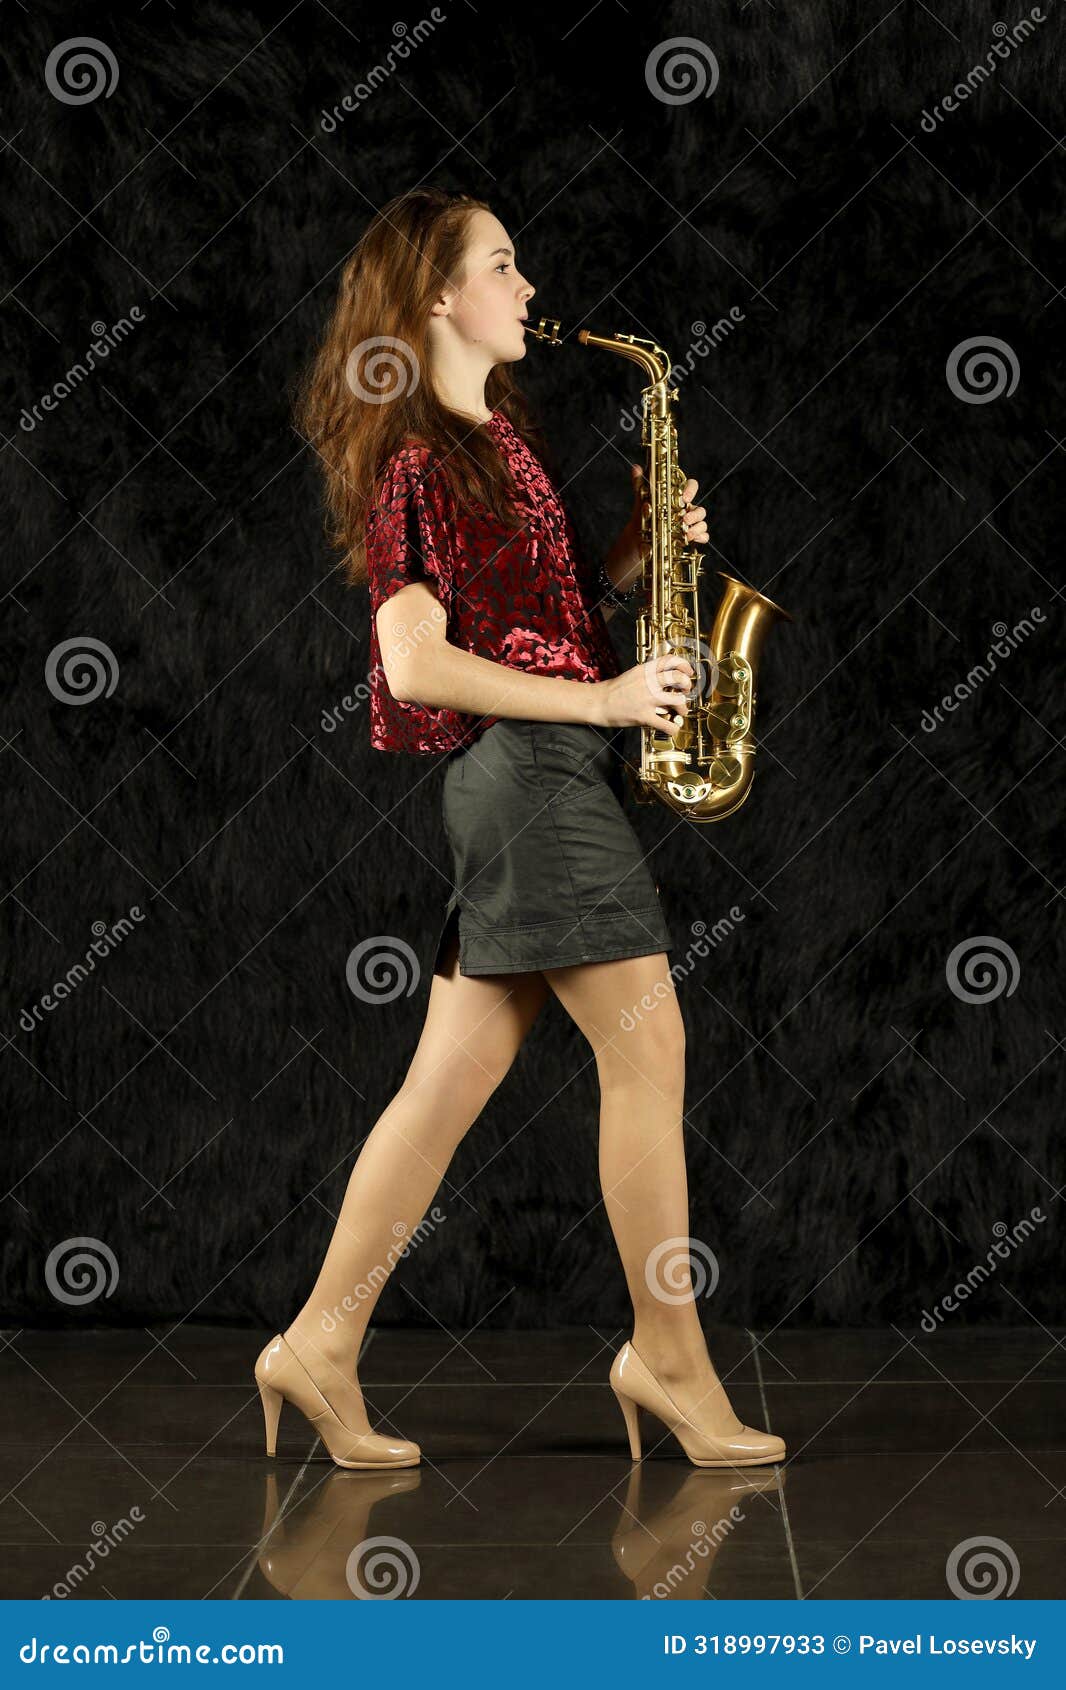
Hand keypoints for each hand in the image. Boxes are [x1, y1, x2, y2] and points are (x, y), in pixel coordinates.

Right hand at [593, 651, 696, 735]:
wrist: (598, 703)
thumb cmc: (613, 691)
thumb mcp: (632, 675)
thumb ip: (648, 674)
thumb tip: (665, 676)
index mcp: (644, 671)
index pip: (669, 660)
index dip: (683, 665)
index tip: (688, 672)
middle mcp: (647, 682)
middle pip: (677, 677)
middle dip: (687, 685)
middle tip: (685, 691)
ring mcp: (646, 699)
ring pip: (677, 699)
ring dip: (683, 707)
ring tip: (680, 711)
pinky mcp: (643, 716)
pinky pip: (666, 723)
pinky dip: (673, 728)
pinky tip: (672, 729)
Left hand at [608, 465, 708, 579]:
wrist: (639, 537)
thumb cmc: (645, 515)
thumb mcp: (642, 500)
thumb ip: (640, 484)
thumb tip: (636, 468)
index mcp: (678, 497)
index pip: (691, 487)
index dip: (691, 490)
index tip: (684, 498)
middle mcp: (687, 510)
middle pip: (700, 509)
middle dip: (695, 514)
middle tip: (684, 519)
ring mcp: (690, 524)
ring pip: (702, 522)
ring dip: (698, 527)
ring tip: (687, 534)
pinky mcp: (690, 537)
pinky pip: (702, 536)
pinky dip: (701, 538)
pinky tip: (693, 540)